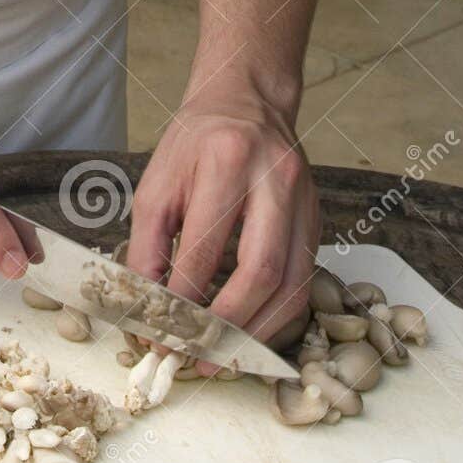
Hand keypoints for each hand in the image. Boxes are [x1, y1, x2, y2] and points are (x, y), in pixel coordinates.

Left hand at [126, 84, 318, 370]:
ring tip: (223, 359)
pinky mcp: (317, 219)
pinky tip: (251, 333)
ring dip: (258, 332)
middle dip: (228, 326)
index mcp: (226, 160)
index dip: (182, 300)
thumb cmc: (195, 142)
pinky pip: (304, 281)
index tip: (161, 333)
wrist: (246, 102)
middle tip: (198, 357)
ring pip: (293, 284)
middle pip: (261, 271)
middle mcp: (275, 179)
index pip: (204, 248)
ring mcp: (304, 200)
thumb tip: (145, 307)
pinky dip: (278, 316)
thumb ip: (146, 244)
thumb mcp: (157, 182)